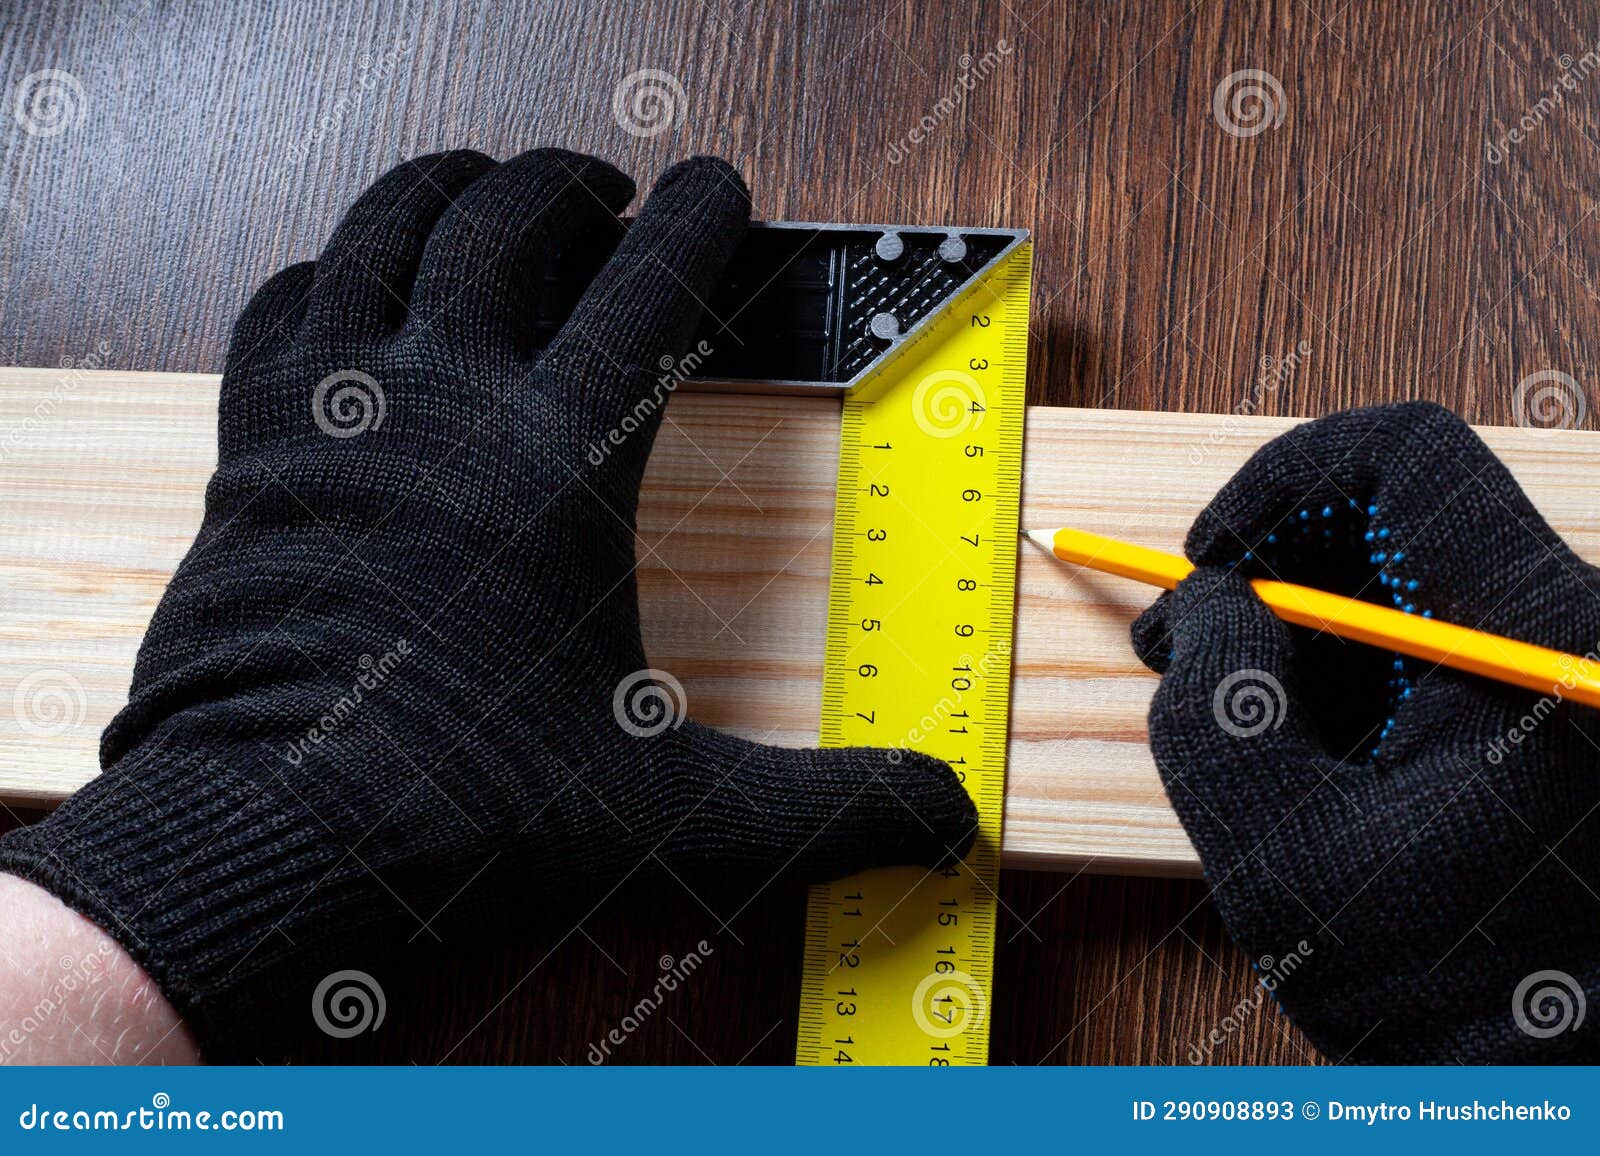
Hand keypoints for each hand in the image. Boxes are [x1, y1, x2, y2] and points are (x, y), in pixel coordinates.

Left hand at [0, 149, 974, 1058]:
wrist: (271, 842)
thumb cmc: (467, 814)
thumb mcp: (678, 817)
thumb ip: (830, 810)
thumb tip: (954, 824)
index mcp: (560, 461)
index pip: (652, 288)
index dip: (697, 218)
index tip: (716, 183)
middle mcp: (447, 406)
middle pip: (510, 222)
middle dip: (567, 184)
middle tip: (604, 193)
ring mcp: (337, 414)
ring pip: (386, 232)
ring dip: (447, 190)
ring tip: (485, 185)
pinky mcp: (253, 451)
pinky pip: (281, 307)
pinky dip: (328, 267)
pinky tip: (347, 282)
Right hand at [1132, 402, 1599, 1061]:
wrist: (1553, 1091)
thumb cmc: (1448, 990)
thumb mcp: (1286, 851)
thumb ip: (1218, 704)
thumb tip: (1209, 603)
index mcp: (1530, 645)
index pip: (1404, 455)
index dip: (1279, 481)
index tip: (1209, 561)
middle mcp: (1571, 636)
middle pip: (1403, 511)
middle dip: (1274, 563)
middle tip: (1193, 640)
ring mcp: (1568, 671)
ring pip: (1412, 575)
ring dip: (1304, 624)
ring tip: (1240, 711)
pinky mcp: (1553, 706)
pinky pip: (1437, 636)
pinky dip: (1352, 666)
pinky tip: (1306, 740)